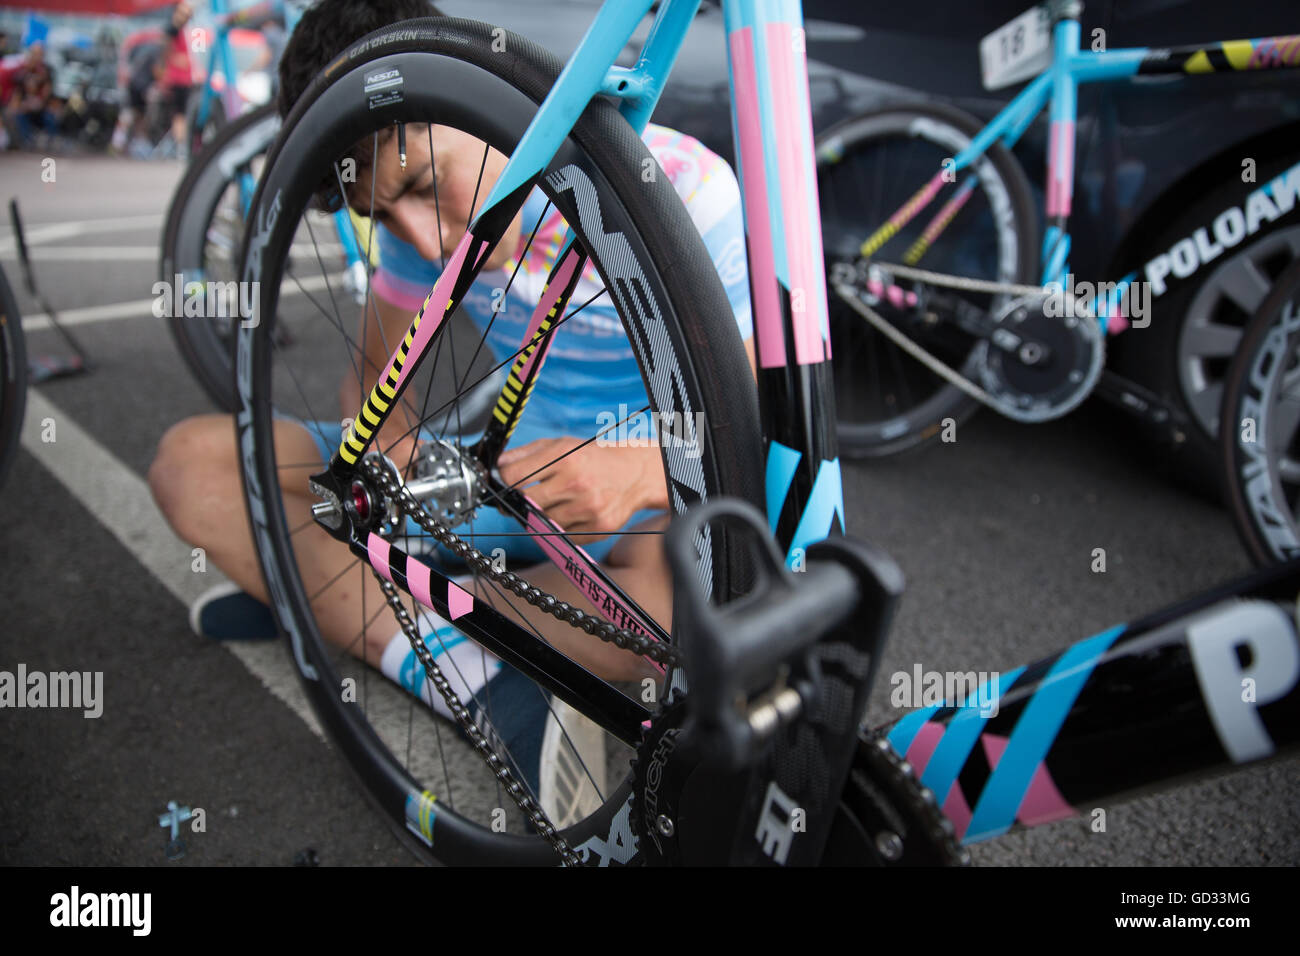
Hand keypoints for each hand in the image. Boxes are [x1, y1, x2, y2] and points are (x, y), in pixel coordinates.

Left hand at [497, 436, 667, 542]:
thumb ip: (526, 454)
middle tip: (522, 499)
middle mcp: (575, 483)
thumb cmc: (593, 458)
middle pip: (526, 503)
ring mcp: (587, 508)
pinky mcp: (597, 527)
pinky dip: (560, 529)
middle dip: (519, 502)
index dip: (504, 481)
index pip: (514, 477)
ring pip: (543, 523)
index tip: (505, 484)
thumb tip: (497, 466)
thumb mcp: (560, 445)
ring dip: (541, 516)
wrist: (635, 473)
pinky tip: (568, 515)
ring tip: (551, 504)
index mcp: (563, 457)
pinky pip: (563, 536)